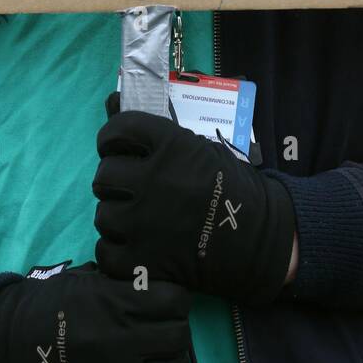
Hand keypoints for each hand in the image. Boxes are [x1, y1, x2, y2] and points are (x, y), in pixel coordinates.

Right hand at [0, 261, 191, 362]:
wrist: (5, 346)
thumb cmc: (45, 306)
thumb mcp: (82, 279)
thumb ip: (121, 281)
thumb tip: (154, 282)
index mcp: (112, 303)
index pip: (175, 300)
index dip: (174, 298)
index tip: (166, 301)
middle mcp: (119, 341)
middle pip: (179, 336)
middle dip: (175, 329)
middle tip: (164, 329)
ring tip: (163, 360)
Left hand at [92, 110, 295, 305]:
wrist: (259, 239)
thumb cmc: (232, 188)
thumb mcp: (200, 148)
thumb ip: (155, 131)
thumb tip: (112, 102)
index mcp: (170, 146)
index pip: (117, 130)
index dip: (112, 138)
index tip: (117, 146)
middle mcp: (152, 180)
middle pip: (104, 175)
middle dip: (115, 180)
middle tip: (131, 187)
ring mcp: (145, 223)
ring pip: (103, 215)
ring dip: (116, 216)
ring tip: (137, 219)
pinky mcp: (143, 261)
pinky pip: (106, 252)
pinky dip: (116, 251)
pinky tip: (134, 246)